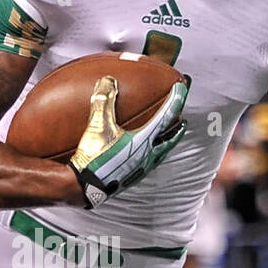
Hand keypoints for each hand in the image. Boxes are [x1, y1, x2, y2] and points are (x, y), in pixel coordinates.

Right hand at [69, 74, 187, 207]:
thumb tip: (108, 80)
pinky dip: (152, 156)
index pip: (166, 116)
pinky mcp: (132, 179)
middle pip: (169, 139)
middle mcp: (147, 155)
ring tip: (167, 139)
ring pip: (161, 154)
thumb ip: (103, 100)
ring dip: (166, 144)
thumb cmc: (93, 156)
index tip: (182, 88)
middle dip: (177, 129)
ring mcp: (141, 169)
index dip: (175, 100)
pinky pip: (148, 164)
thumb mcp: (97, 125)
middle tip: (183, 122)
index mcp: (143, 140)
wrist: (85, 187)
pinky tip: (143, 156)